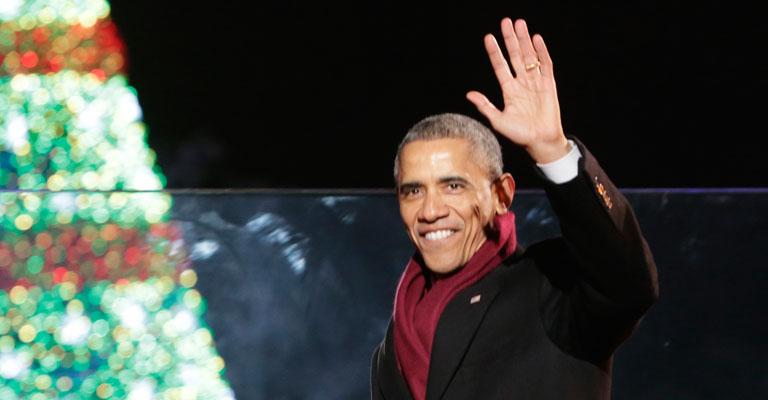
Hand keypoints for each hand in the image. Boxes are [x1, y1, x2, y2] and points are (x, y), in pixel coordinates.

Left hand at [467, 18, 568, 163]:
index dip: (495, 52)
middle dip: (510, 39)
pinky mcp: (549, 85)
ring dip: (524, 41)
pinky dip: (541, 52)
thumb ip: (485, 106)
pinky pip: (545, 65)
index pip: (500, 66)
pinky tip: (536, 39)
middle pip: (515, 56)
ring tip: (520, 24)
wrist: (540, 141)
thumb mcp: (498, 120)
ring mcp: (536, 82)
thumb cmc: (520, 135)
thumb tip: (469, 94)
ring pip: (529, 56)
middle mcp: (522, 83)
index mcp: (509, 90)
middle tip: (506, 22)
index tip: (488, 38)